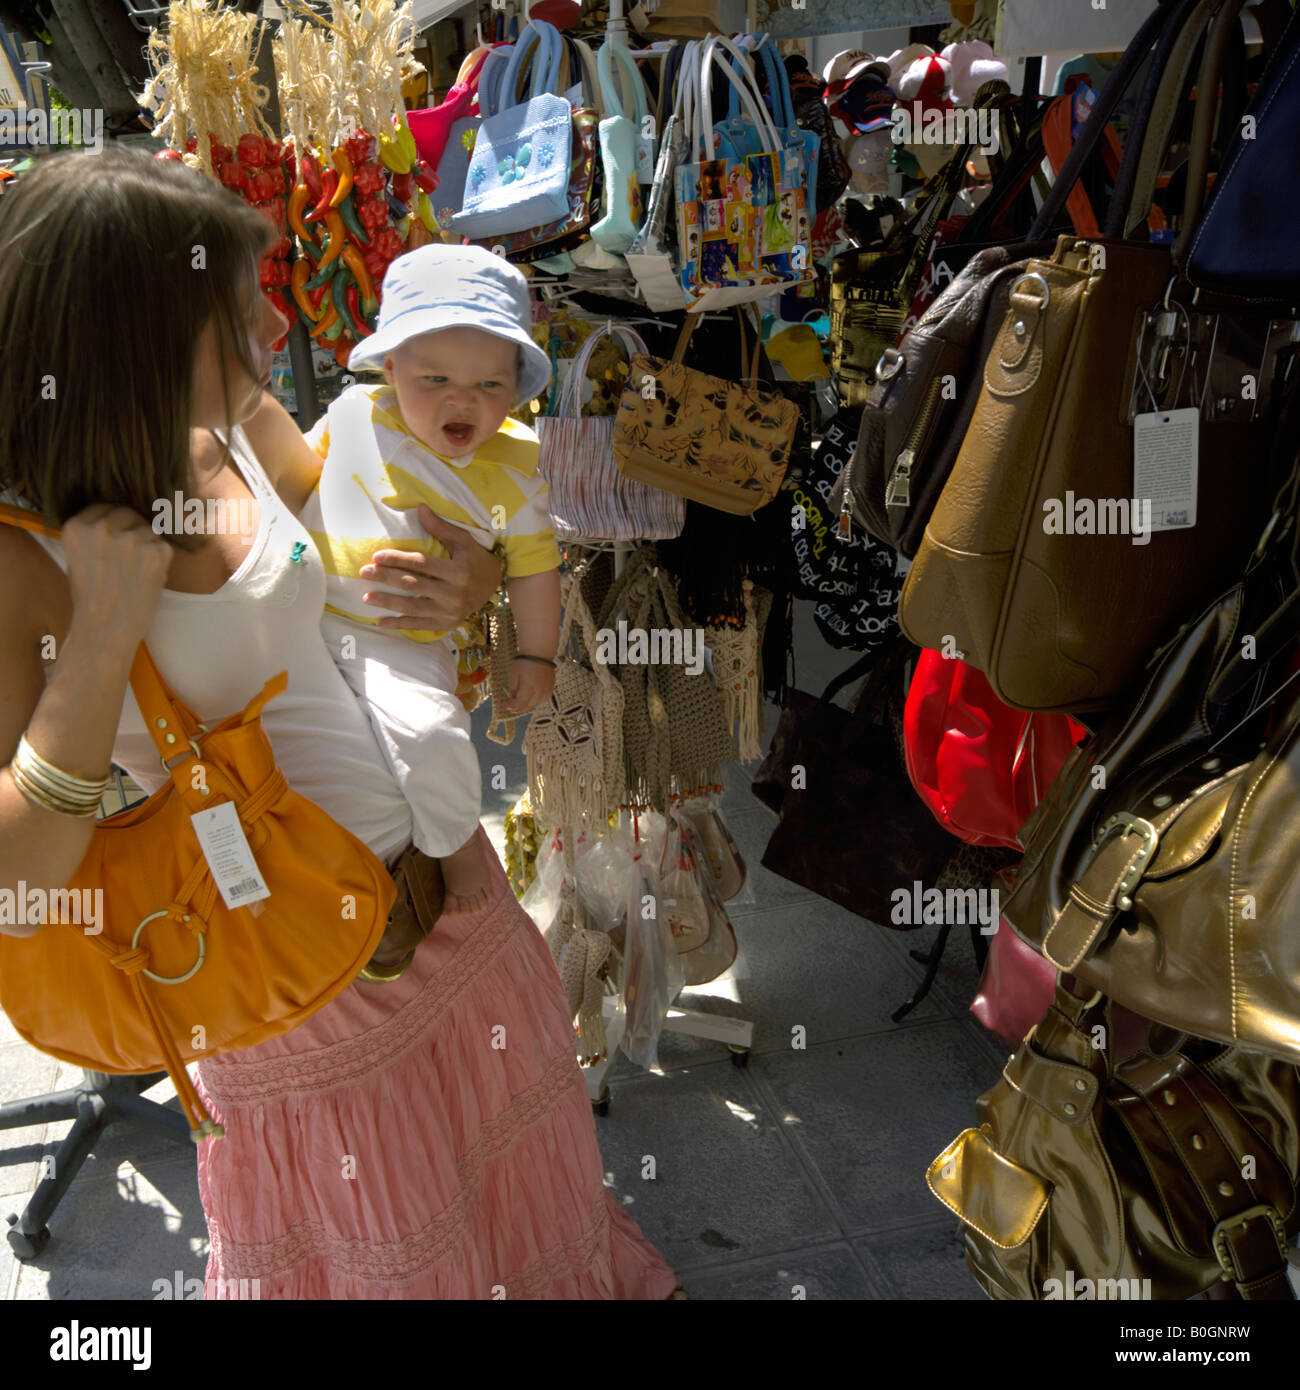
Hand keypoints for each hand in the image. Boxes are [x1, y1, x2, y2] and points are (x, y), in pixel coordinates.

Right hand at [61, 504, 171, 655]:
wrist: (104, 629)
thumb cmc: (91, 598)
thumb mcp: (78, 557)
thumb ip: (95, 535)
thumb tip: (122, 518)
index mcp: (77, 525)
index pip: (105, 508)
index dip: (114, 524)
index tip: (116, 540)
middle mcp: (102, 526)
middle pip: (128, 513)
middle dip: (132, 531)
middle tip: (131, 560)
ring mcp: (130, 537)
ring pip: (149, 530)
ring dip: (148, 547)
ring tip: (136, 573)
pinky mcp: (155, 551)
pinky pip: (165, 546)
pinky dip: (161, 561)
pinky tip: (147, 579)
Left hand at [360, 505, 502, 631]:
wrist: (494, 586)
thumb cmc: (475, 560)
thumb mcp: (463, 541)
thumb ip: (441, 528)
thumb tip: (420, 509)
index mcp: (458, 571)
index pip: (422, 564)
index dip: (398, 559)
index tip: (376, 556)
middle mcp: (454, 594)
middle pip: (413, 584)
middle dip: (386, 578)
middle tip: (364, 572)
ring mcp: (450, 612)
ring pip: (413, 606)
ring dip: (388, 602)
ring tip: (367, 597)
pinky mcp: (447, 624)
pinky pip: (419, 624)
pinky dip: (399, 624)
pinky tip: (381, 621)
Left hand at [507, 657, 555, 713]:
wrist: (539, 654)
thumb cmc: (524, 662)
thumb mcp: (513, 675)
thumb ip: (513, 689)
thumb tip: (512, 699)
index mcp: (529, 686)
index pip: (521, 702)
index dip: (513, 706)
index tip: (507, 706)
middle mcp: (539, 690)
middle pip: (529, 705)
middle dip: (519, 708)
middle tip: (512, 707)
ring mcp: (546, 690)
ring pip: (536, 704)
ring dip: (527, 706)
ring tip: (521, 703)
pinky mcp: (550, 688)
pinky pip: (543, 700)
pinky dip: (536, 702)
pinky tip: (530, 699)